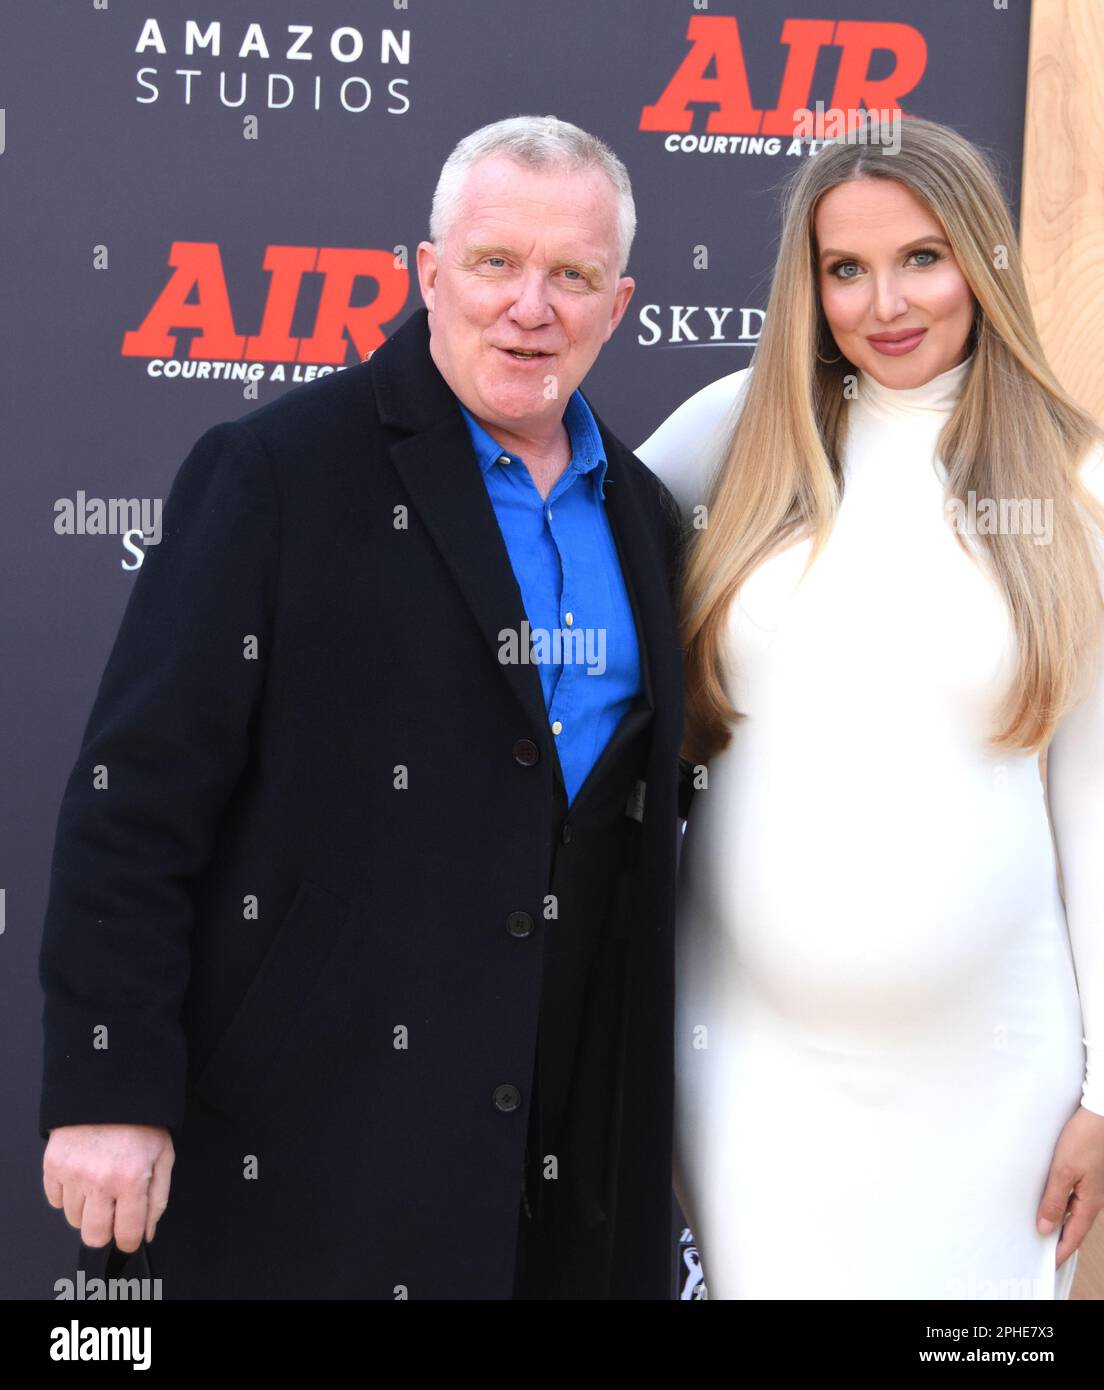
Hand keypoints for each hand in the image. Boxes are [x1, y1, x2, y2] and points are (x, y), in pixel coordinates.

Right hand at [43, 1123, 173, 1252]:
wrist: (111, 1090)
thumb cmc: (141, 1123)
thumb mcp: (163, 1156)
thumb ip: (157, 1199)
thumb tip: (145, 1233)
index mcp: (131, 1179)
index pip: (126, 1233)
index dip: (129, 1241)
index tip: (129, 1238)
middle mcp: (100, 1180)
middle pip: (94, 1235)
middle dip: (106, 1230)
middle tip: (113, 1211)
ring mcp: (73, 1173)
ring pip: (73, 1219)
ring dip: (87, 1209)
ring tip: (100, 1183)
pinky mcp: (53, 1165)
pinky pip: (55, 1200)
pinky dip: (68, 1194)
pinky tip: (83, 1174)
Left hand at [1036, 1106, 1103, 1267]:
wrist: (1101, 1113)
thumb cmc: (1085, 1138)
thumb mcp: (1063, 1170)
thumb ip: (1054, 1200)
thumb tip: (1046, 1227)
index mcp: (1091, 1202)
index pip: (1074, 1236)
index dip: (1060, 1251)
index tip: (1048, 1263)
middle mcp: (1094, 1197)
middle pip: (1074, 1225)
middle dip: (1059, 1238)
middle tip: (1040, 1247)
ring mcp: (1092, 1185)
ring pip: (1073, 1209)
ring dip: (1058, 1218)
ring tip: (1040, 1225)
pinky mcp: (1088, 1172)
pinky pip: (1073, 1194)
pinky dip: (1061, 1201)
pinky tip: (1049, 1197)